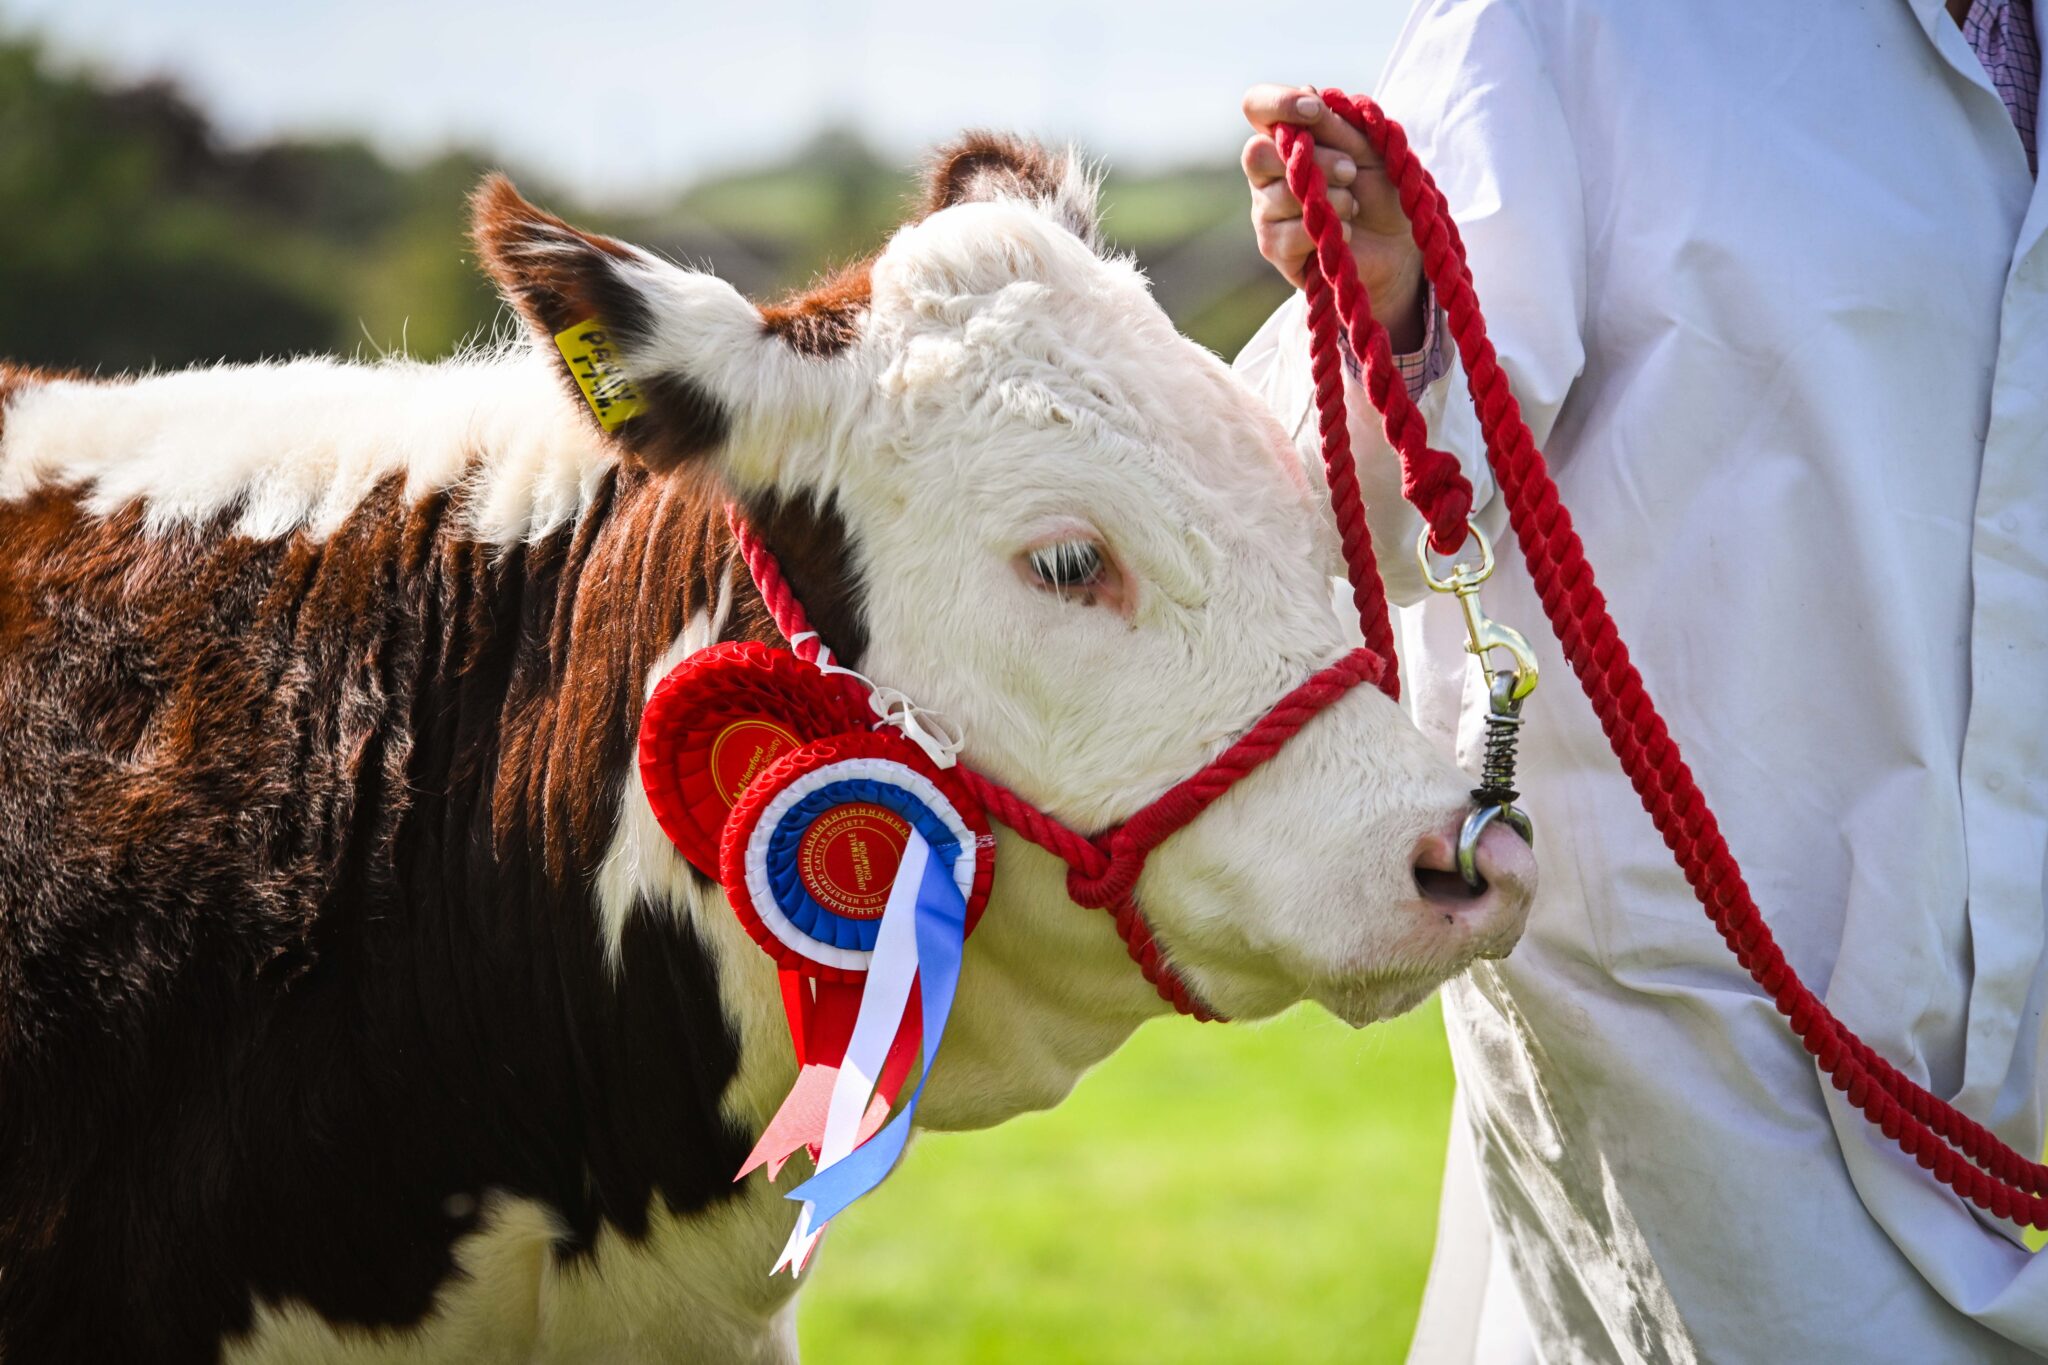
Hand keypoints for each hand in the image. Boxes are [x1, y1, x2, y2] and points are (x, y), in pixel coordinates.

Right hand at [1241, 84, 1426, 351]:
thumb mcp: (1368, 148)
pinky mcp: (1274, 248)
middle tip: (1351, 171)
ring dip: (1333, 198)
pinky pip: (1291, 234)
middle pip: (1257, 153)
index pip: (1257, 106)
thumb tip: (1306, 93)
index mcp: (1286, 136)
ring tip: (1354, 207)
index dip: (1277, 102)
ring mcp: (1265, 210)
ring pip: (1281, 194)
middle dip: (1317, 159)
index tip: (1315, 110)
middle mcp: (1266, 171)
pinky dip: (1330, 231)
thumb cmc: (1379, 189)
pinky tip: (1345, 233)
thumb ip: (1337, 124)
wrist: (1396, 245)